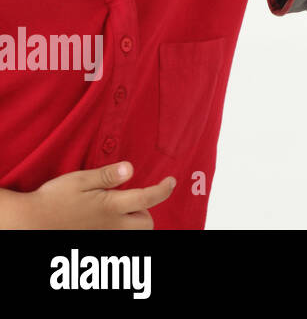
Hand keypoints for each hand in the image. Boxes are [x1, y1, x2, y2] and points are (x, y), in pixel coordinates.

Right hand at [19, 161, 174, 228]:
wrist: (29, 223)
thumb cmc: (52, 199)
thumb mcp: (80, 179)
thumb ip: (108, 175)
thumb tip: (131, 168)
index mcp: (111, 206)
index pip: (148, 198)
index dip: (164, 189)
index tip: (172, 181)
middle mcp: (111, 225)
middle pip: (146, 223)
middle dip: (146, 210)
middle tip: (131, 199)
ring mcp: (104, 237)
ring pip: (134, 234)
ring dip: (134, 222)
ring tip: (118, 210)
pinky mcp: (96, 242)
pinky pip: (119, 238)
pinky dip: (120, 229)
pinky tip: (107, 221)